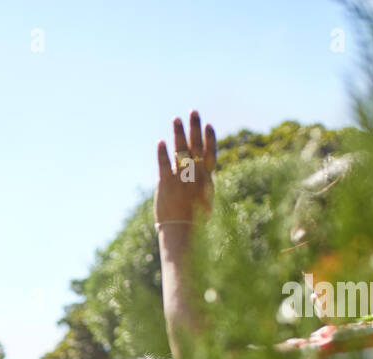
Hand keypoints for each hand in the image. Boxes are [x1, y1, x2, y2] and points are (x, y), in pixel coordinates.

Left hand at [154, 109, 216, 224]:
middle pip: (196, 146)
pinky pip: (164, 164)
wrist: (183, 232)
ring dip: (179, 133)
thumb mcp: (205, 203)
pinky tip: (161, 142)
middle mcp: (196, 175)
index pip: (211, 154)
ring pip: (181, 150)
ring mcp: (182, 178)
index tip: (209, 125)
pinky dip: (163, 152)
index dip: (210, 139)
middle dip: (195, 128)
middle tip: (193, 112)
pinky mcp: (167, 184)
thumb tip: (205, 182)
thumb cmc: (194, 222)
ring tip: (176, 119)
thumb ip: (204, 188)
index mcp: (207, 179)